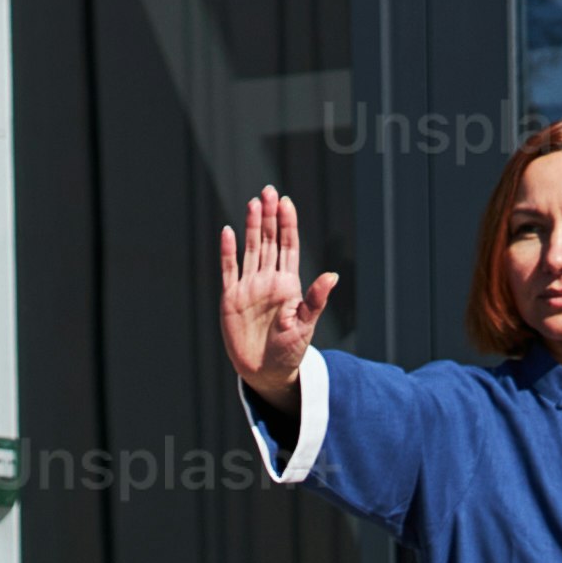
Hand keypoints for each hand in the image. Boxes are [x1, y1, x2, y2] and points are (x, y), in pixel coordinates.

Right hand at [214, 184, 335, 403]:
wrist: (266, 372)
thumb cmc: (290, 351)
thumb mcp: (306, 325)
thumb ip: (316, 299)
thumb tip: (333, 275)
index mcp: (288, 284)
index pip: (288, 246)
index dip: (288, 224)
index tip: (286, 202)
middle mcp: (268, 280)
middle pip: (269, 241)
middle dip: (269, 216)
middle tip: (268, 191)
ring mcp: (249, 287)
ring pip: (251, 250)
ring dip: (252, 227)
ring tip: (253, 203)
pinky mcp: (231, 298)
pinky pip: (229, 270)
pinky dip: (228, 251)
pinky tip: (228, 231)